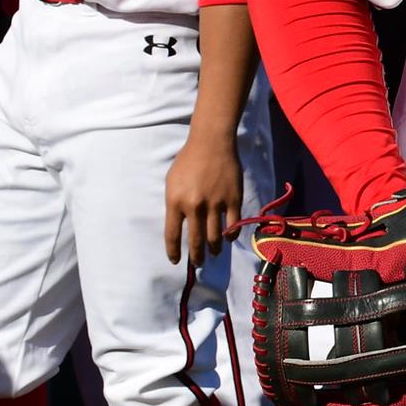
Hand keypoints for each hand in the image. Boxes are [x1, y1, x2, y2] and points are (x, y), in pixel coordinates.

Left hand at [164, 134, 242, 265]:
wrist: (211, 142)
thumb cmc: (188, 161)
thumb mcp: (172, 182)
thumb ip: (174, 205)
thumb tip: (181, 226)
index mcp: (175, 202)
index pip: (172, 235)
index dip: (173, 252)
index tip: (176, 261)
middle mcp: (195, 206)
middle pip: (196, 242)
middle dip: (196, 257)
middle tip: (197, 264)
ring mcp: (216, 203)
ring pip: (215, 237)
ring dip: (214, 249)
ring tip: (214, 252)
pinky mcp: (233, 199)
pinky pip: (233, 225)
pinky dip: (231, 235)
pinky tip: (228, 237)